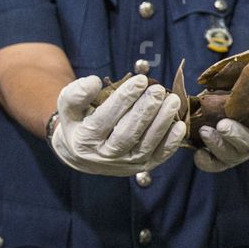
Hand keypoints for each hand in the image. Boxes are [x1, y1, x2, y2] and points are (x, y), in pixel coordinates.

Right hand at [50, 74, 184, 176]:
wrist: (82, 153)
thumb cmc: (78, 122)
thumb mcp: (68, 106)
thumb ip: (76, 93)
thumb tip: (94, 81)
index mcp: (85, 140)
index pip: (106, 118)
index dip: (124, 99)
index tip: (140, 80)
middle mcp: (105, 156)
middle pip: (128, 133)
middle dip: (146, 110)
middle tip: (159, 90)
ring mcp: (126, 164)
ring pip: (146, 145)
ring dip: (162, 123)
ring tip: (172, 101)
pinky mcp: (142, 167)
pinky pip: (159, 156)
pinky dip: (171, 143)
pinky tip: (180, 125)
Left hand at [193, 72, 248, 172]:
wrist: (229, 111)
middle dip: (236, 135)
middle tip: (223, 125)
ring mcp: (238, 152)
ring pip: (230, 156)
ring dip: (217, 144)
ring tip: (204, 131)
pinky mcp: (220, 160)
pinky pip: (213, 165)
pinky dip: (205, 161)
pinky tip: (198, 152)